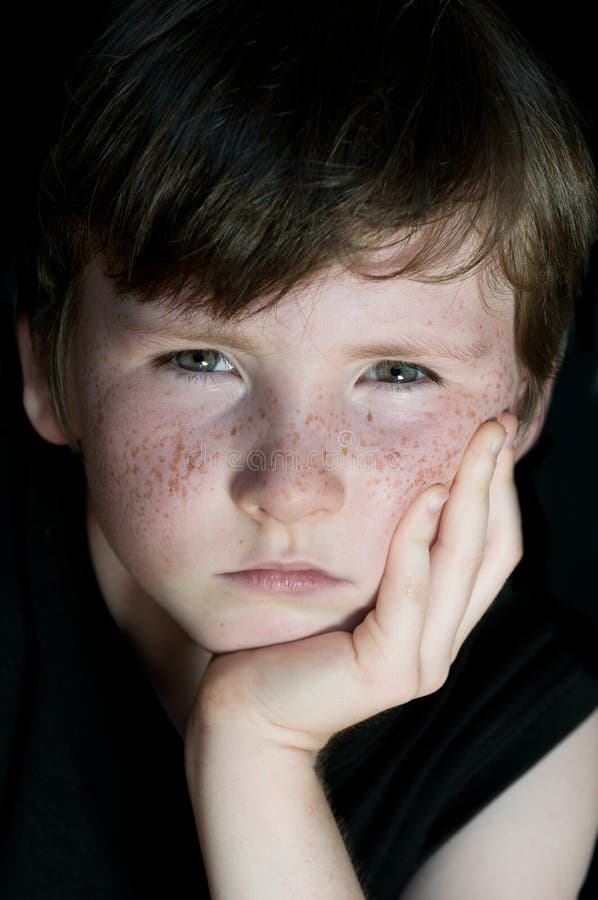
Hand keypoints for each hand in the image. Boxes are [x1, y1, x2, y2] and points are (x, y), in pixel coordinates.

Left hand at [186, 413, 520, 755]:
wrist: (245, 710)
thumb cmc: (286, 638)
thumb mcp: (347, 583)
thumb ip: (383, 555)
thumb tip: (406, 483)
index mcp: (436, 620)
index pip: (489, 546)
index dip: (499, 488)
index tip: (495, 430)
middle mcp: (442, 641)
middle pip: (491, 549)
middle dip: (496, 480)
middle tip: (498, 421)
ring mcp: (422, 661)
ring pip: (462, 564)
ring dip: (473, 496)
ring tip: (478, 442)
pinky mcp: (391, 670)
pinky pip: (411, 593)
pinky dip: (420, 541)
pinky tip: (427, 494)